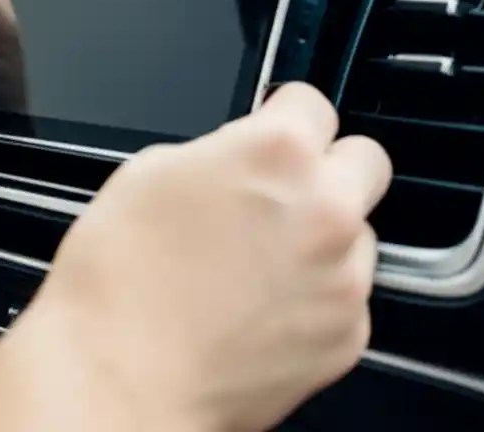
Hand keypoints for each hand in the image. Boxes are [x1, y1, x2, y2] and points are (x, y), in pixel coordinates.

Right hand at [0, 84, 389, 430]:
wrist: (119, 378)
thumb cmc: (118, 281)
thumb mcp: (148, 172)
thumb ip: (219, 152)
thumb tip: (238, 157)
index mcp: (278, 154)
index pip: (313, 104)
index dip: (284, 116)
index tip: (274, 130)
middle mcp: (327, 210)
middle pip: (365, 162)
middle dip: (327, 170)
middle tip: (278, 196)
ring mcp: (344, 278)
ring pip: (358, 236)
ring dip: (321, 240)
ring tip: (253, 268)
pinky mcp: (347, 336)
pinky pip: (345, 300)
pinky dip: (312, 301)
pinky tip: (257, 310)